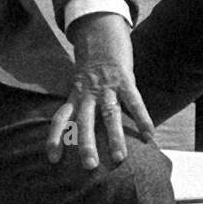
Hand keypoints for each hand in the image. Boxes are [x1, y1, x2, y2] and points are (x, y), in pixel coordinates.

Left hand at [46, 12, 154, 169]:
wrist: (101, 38)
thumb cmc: (91, 71)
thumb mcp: (79, 88)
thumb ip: (79, 108)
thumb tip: (78, 137)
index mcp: (74, 96)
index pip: (60, 118)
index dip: (55, 137)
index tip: (52, 159)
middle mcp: (87, 92)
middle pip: (84, 120)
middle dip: (85, 143)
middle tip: (88, 165)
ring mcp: (106, 86)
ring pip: (109, 114)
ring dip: (114, 136)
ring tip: (120, 158)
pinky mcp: (125, 80)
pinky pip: (134, 101)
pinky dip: (142, 119)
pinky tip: (149, 136)